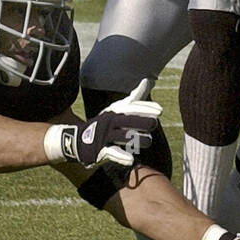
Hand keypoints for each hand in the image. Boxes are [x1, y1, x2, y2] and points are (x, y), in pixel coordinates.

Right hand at [44, 78, 161, 167]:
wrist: (79, 139)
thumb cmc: (107, 122)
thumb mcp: (119, 108)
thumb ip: (135, 96)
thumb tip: (149, 79)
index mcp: (116, 110)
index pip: (131, 107)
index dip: (145, 108)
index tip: (160, 110)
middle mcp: (110, 121)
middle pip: (127, 120)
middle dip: (141, 122)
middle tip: (154, 123)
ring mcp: (104, 135)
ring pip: (122, 137)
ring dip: (136, 139)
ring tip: (148, 141)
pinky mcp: (100, 150)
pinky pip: (111, 152)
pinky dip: (121, 156)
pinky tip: (130, 160)